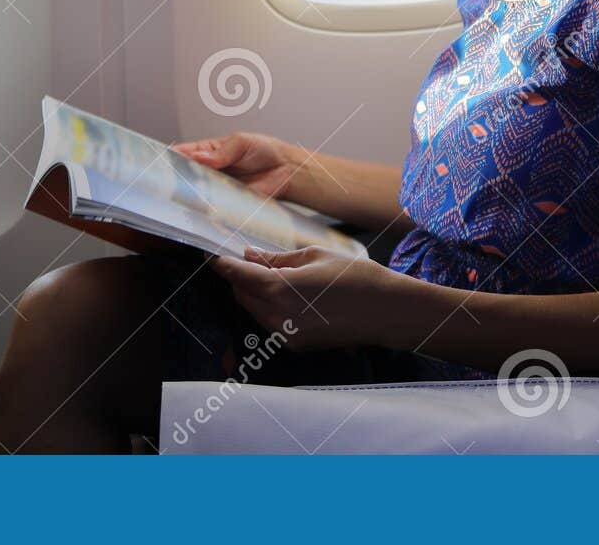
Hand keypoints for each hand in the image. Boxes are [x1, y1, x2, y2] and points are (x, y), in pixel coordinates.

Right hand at [173, 132, 304, 199]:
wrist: (286, 170)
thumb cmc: (264, 150)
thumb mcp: (241, 142)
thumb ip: (221, 152)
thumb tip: (199, 157)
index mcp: (208, 152)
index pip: (184, 154)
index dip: (171, 158)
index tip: (160, 163)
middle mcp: (209, 171)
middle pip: (186, 176)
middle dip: (177, 180)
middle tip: (169, 183)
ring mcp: (217, 188)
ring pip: (197, 194)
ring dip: (191, 196)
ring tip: (183, 198)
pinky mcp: (228, 203)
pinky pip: (213, 207)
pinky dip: (207, 210)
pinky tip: (202, 210)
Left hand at [212, 246, 406, 350]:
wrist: (386, 311)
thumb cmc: (354, 277)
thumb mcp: (313, 256)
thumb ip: (276, 259)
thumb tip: (250, 255)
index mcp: (280, 290)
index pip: (238, 275)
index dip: (222, 263)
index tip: (212, 254)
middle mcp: (277, 317)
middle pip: (241, 295)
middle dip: (239, 277)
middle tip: (246, 257)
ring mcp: (285, 335)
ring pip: (253, 310)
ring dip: (253, 292)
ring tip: (269, 272)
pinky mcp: (295, 345)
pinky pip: (269, 322)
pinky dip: (268, 306)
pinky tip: (284, 292)